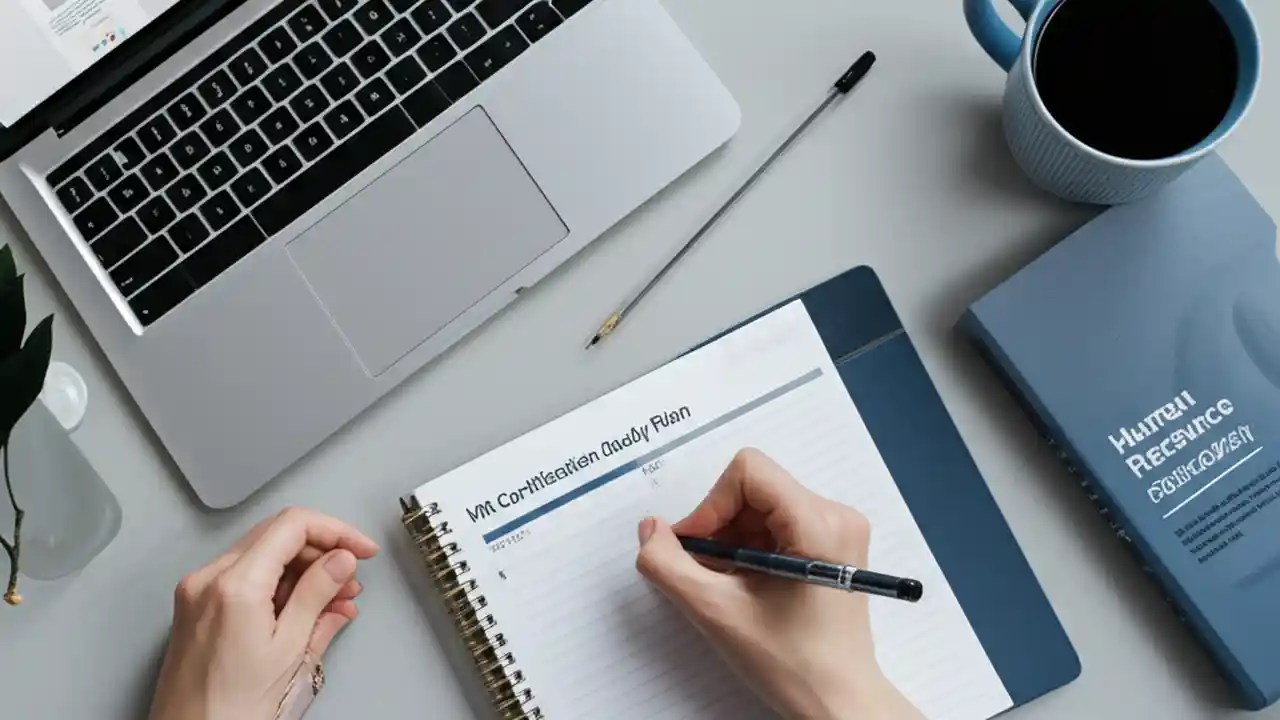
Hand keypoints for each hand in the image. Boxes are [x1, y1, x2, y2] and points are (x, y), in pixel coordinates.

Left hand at [149, 508, 379, 719]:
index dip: (336, 531)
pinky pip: (245, 578)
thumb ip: (317, 594)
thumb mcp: (290, 650)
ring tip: (336, 603)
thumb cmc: (233, 709)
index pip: (292, 525)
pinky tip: (306, 610)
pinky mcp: (196, 605)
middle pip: (277, 535)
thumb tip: (342, 559)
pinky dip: (279, 586)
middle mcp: (209, 577)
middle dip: (322, 551)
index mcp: (234, 584)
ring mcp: (198, 590)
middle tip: (352, 579)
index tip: (362, 550)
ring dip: (303, 570)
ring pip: (262, 556)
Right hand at [635, 449, 920, 719]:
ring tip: (728, 585)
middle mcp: (836, 515)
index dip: (710, 504)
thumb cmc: (791, 663)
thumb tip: (650, 529)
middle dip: (720, 526)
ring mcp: (839, 529)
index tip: (696, 548)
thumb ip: (669, 566)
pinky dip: (750, 548)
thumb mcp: (717, 614)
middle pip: (754, 489)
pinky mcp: (834, 545)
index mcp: (819, 523)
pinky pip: (778, 524)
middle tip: (707, 573)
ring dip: (732, 540)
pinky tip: (746, 585)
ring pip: (763, 507)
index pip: (749, 472)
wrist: (838, 702)